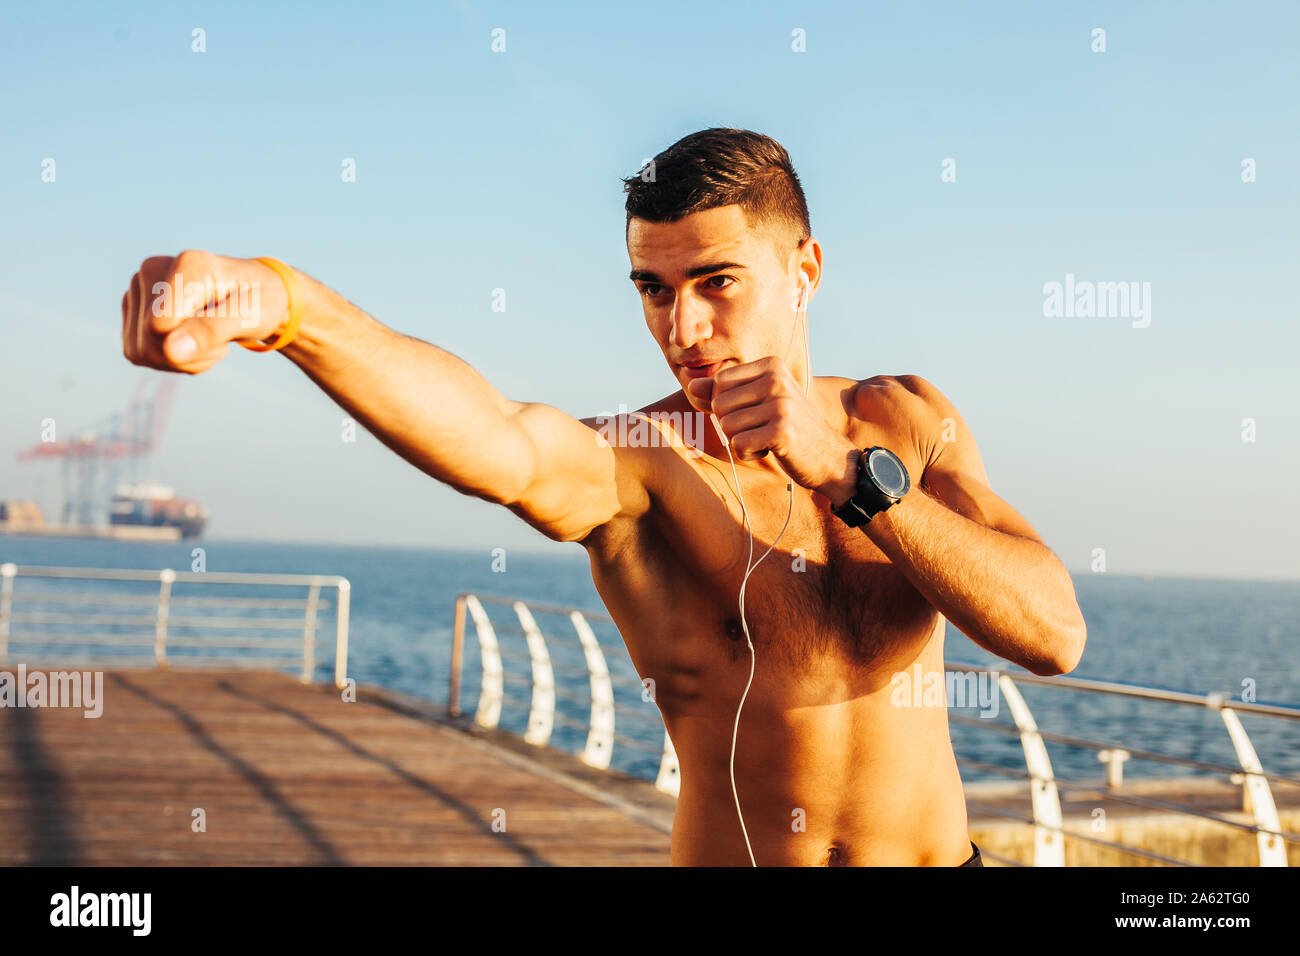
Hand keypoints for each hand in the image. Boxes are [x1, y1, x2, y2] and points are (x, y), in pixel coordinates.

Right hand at [122, 250, 290, 373]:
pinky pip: (137, 352)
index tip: (226, 330)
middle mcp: (153, 269)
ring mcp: (138, 288)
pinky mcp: (132, 307)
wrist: (257, 294)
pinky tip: (192, 340)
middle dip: (188, 355)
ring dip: (180, 359)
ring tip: (208, 337)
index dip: (192, 344)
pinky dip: (169, 358)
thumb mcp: (250, 317)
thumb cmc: (260, 302)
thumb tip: (171, 351)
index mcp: (187, 265)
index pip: (160, 327)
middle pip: (148, 343)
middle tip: (220, 340)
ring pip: (140, 351)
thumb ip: (212, 331)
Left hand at [684, 356, 859, 500]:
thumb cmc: (790, 429)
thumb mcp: (758, 404)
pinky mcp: (781, 430)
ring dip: (741, 441)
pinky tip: (771, 450)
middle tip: (762, 430)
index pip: (719, 382)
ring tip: (767, 440)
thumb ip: (724, 393)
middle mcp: (776, 378)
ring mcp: (781, 403)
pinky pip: (739, 445)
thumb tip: (691, 384)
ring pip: (726, 426)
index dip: (726, 406)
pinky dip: (749, 455)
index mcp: (771, 365)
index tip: (753, 414)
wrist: (830, 458)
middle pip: (719, 404)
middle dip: (733, 425)